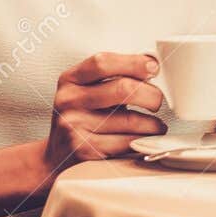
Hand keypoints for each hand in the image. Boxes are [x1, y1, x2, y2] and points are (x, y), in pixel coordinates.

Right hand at [43, 52, 167, 173]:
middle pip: (122, 89)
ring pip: (130, 120)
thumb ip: (113, 77)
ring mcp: (73, 125)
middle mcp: (68, 100)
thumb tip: (153, 67)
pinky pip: (126, 143)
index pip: (103, 62)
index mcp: (70, 79)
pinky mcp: (83, 149)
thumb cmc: (83, 117)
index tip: (154, 69)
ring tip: (157, 125)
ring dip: (153, 124)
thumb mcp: (88, 90)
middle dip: (151, 95)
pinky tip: (145, 139)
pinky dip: (143, 141)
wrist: (57, 154)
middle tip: (158, 102)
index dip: (134, 63)